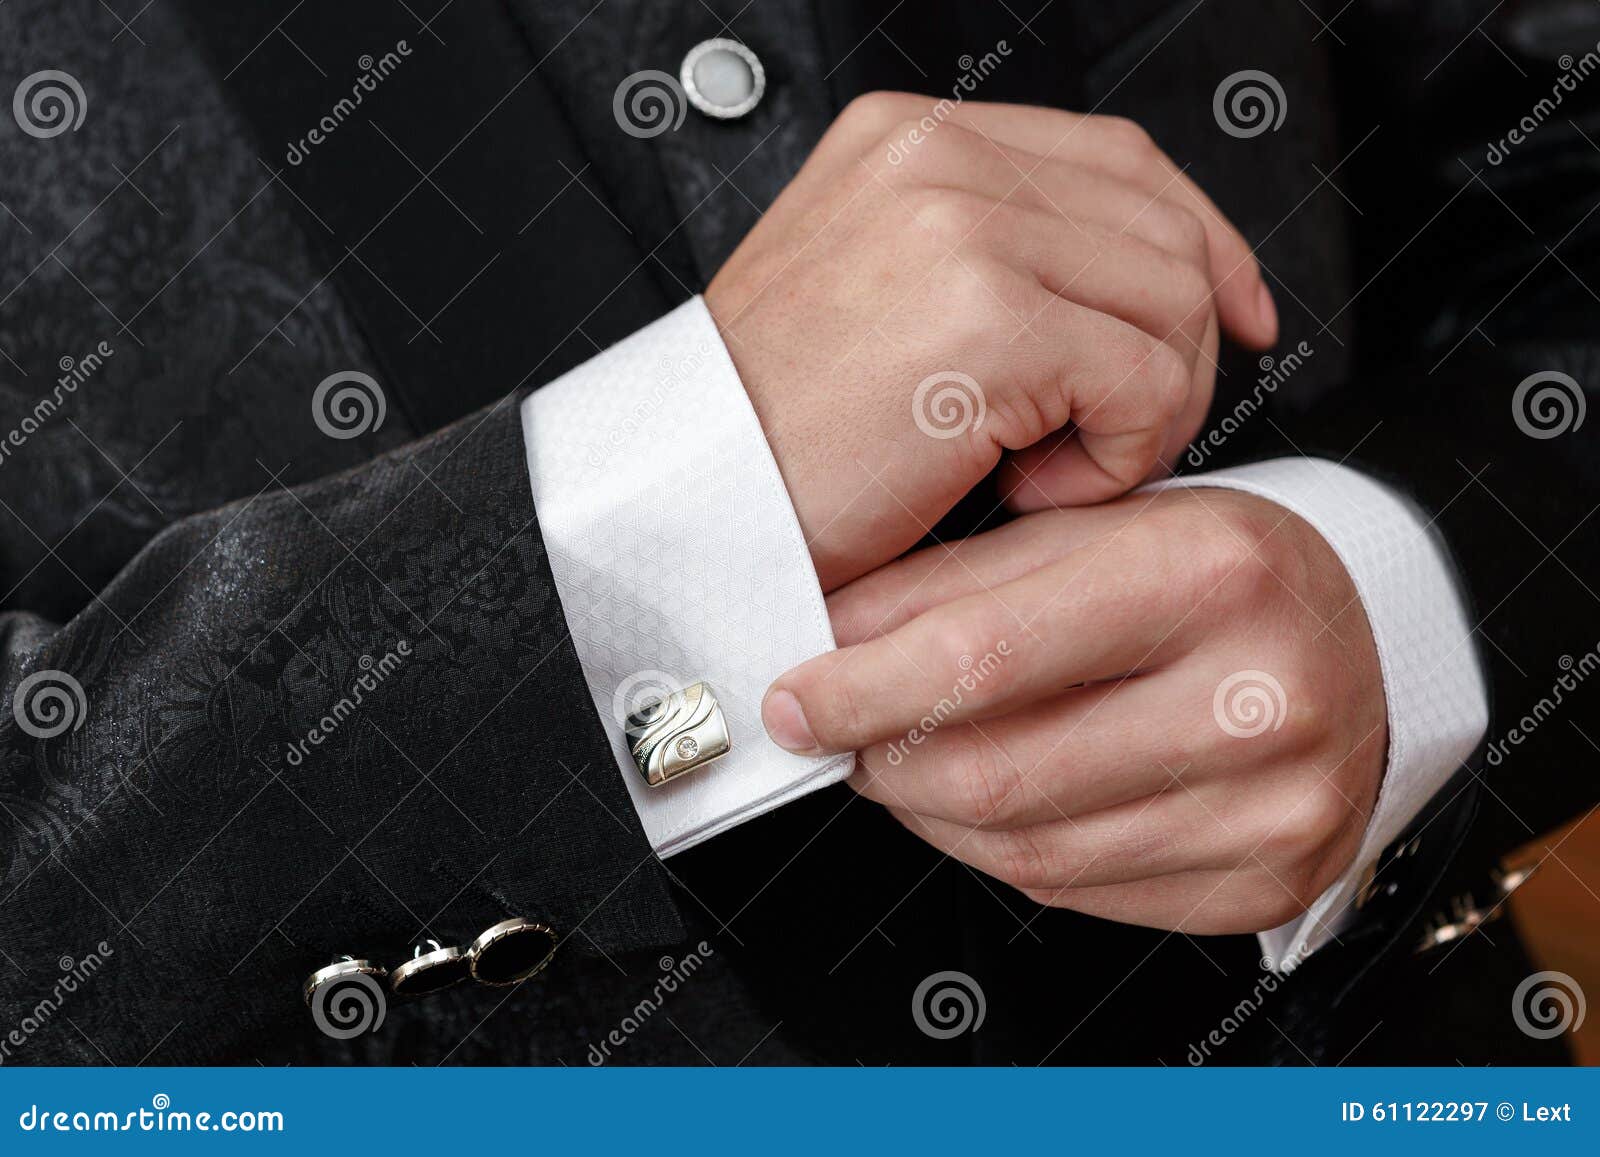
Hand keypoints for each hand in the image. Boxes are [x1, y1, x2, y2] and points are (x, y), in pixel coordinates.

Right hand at [705, 92, 1276, 591]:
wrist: (683, 506)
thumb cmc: (773, 435)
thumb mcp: (874, 301)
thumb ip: (992, 256)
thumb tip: (1130, 275)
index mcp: (909, 140)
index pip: (1120, 160)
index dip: (1204, 241)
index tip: (1238, 316)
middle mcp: (937, 158)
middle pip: (1166, 232)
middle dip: (1177, 353)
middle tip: (1104, 440)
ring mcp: (960, 226)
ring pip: (1174, 303)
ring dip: (1142, 413)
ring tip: (1045, 468)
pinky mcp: (987, 316)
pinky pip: (1144, 382)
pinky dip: (1114, 458)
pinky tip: (1028, 487)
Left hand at [760, 488, 1386, 933]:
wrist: (1357, 645)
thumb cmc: (1214, 574)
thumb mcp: (1092, 532)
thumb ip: (954, 582)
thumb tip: (822, 639)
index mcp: (1210, 573)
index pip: (988, 655)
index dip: (861, 690)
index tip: (793, 700)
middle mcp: (1259, 696)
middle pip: (1000, 771)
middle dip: (884, 760)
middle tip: (838, 736)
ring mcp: (1275, 805)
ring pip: (1028, 847)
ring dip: (930, 813)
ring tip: (905, 762)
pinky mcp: (1268, 880)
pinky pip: (1078, 891)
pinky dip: (1000, 852)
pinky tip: (985, 804)